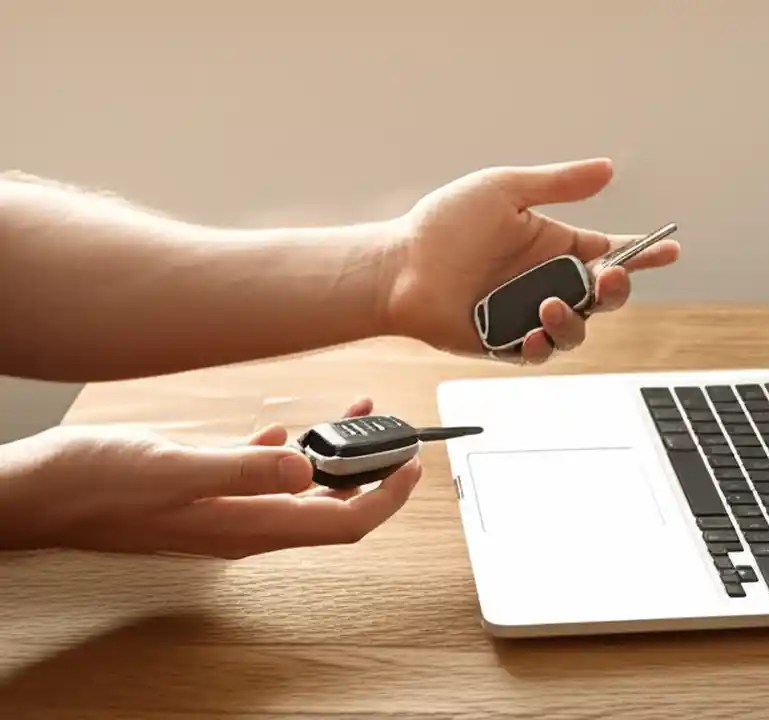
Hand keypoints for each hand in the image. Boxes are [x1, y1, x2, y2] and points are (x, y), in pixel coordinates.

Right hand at [0, 398, 418, 558]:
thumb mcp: (172, 467)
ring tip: (355, 416)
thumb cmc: (95, 483)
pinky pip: (263, 480)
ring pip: (300, 492)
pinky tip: (285, 429)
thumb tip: (305, 469)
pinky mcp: (205, 495)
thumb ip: (241, 469)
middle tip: (394, 438)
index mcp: (246, 525)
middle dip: (371, 476)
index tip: (411, 465)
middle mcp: (244, 526)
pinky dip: (287, 455)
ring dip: (333, 460)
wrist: (37, 493)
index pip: (341, 523)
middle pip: (331, 511)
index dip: (385, 497)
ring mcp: (225, 512)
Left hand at [381, 158, 679, 363]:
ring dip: (574, 319)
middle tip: (611, 279)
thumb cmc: (442, 226)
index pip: (612, 250)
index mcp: (554, 244)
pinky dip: (543, 345)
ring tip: (548, 306)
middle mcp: (547, 281)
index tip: (671, 250)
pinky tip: (532, 333)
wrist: (398, 268)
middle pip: (605, 295)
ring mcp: (529, 314)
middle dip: (619, 290)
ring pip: (578, 328)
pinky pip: (541, 353)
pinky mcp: (507, 343)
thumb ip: (558, 184)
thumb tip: (606, 168)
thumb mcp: (504, 190)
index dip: (645, 254)